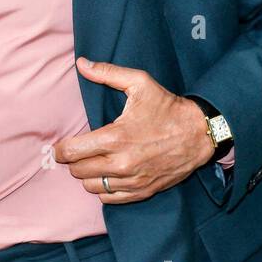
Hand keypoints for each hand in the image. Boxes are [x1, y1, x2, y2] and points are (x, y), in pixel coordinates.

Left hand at [52, 57, 214, 202]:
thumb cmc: (168, 108)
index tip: (61, 146)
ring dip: (88, 175)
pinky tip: (108, 174)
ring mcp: (132, 180)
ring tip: (94, 161)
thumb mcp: (140, 83)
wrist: (200, 133)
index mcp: (115, 137)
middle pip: (78, 171)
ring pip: (91, 186)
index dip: (61, 149)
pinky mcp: (142, 191)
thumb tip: (81, 63)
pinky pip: (109, 199)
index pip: (72, 152)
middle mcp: (121, 163)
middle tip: (80, 150)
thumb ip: (107, 73)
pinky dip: (104, 189)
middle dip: (74, 160)